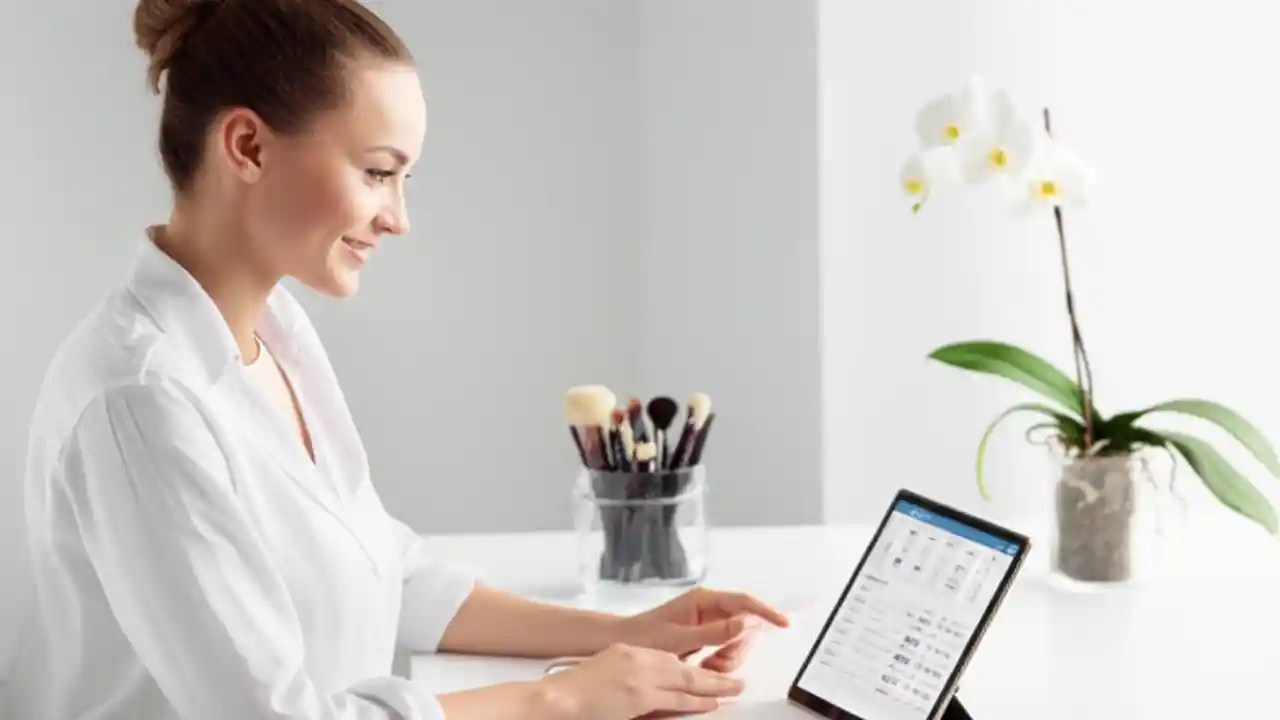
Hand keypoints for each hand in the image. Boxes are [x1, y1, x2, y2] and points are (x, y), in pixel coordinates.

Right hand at [537, 642, 743, 718]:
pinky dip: (697, 700)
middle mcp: (635, 658)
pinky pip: (675, 698)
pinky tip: (712, 702)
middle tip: (733, 679)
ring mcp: (638, 676)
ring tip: (733, 689)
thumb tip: (651, 696)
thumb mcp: (605, 675)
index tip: (705, 674)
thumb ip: (629, 679)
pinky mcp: (638, 695)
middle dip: (709, 674)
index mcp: (626, 652)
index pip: (666, 658)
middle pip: (681, 666)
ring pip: (685, 679)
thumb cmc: (572, 694)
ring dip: (712, 685)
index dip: (690, 667)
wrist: (554, 700)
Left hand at [620, 587, 789, 672]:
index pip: (743, 602)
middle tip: (717, 663)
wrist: (623, 641)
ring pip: (737, 639)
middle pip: (744, 625)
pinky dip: (721, 659)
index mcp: (704, 600)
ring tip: (708, 666)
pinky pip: (725, 646)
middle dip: (737, 648)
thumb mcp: (680, 638)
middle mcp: (709, 606)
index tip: (783, 623)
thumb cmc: (646, 636)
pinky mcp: (705, 632)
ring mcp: (707, 619)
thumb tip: (745, 621)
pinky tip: (706, 665)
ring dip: (729, 656)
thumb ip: (714, 632)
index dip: (765, 612)